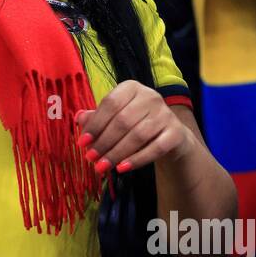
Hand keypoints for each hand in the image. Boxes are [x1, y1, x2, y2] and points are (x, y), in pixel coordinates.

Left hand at [75, 80, 191, 176]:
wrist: (169, 137)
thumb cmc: (136, 124)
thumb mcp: (115, 118)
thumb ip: (97, 118)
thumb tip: (79, 119)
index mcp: (132, 88)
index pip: (110, 104)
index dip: (95, 124)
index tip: (82, 142)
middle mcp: (151, 96)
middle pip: (122, 121)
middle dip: (104, 142)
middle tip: (91, 158)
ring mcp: (166, 114)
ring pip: (137, 135)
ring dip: (117, 153)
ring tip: (102, 166)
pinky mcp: (176, 132)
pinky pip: (155, 148)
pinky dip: (137, 159)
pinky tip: (122, 168)